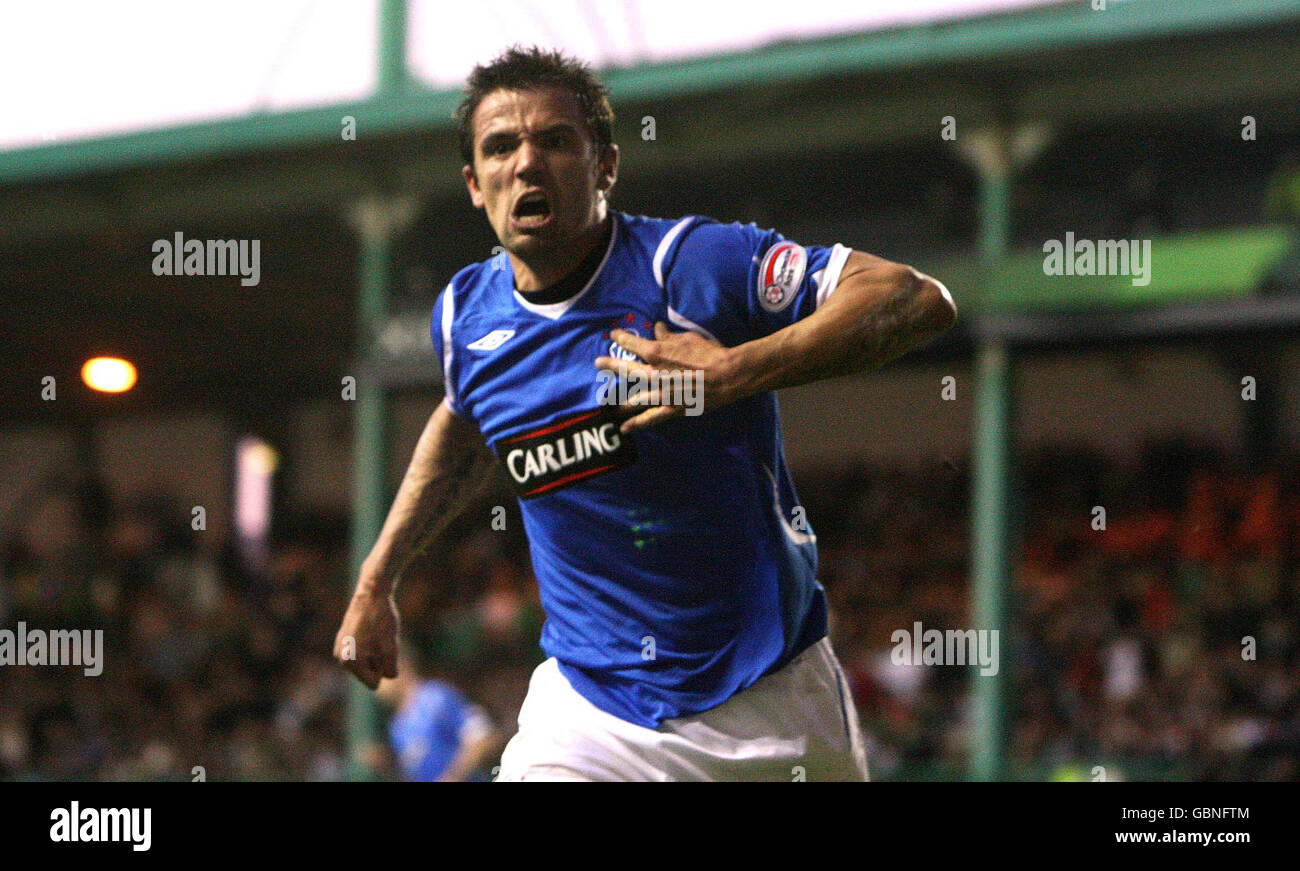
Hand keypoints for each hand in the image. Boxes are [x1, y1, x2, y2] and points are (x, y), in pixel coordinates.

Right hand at [334, 588, 399, 689]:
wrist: (371, 594)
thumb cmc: (382, 620)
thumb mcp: (392, 647)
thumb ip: (390, 669)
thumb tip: (388, 677)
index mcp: (350, 662)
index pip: (374, 683)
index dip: (384, 667)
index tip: (382, 649)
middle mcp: (340, 659)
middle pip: (369, 673)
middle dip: (378, 661)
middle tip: (379, 639)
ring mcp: (339, 649)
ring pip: (366, 663)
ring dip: (374, 653)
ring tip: (375, 634)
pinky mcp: (342, 641)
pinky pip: (361, 653)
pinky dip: (369, 645)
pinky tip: (369, 630)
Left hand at [594, 322, 745, 432]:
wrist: (727, 375)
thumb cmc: (709, 353)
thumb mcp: (687, 339)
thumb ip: (668, 336)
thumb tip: (657, 327)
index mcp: (656, 352)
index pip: (631, 343)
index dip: (620, 338)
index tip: (613, 336)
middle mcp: (653, 374)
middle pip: (624, 370)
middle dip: (609, 366)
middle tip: (598, 364)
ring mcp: (660, 394)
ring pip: (632, 399)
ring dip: (617, 401)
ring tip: (606, 405)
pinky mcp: (671, 409)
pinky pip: (650, 418)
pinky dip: (636, 424)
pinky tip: (624, 429)